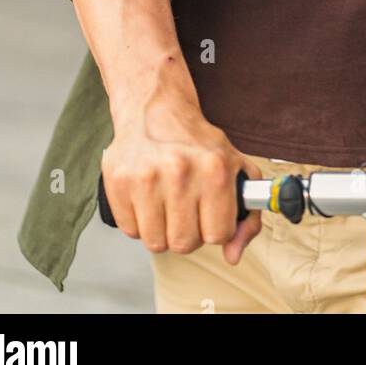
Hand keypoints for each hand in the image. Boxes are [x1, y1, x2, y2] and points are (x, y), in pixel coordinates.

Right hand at [102, 93, 262, 263]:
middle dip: (188, 233)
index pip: (218, 234)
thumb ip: (246, 215)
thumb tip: (234, 255)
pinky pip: (130, 231)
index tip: (210, 214)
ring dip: (162, 230)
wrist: (156, 109)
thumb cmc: (198, 143)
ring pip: (156, 243)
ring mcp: (146, 177)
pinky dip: (139, 222)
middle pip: (185, 244)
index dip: (215, 229)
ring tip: (166, 204)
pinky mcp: (118, 181)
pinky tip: (147, 198)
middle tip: (186, 209)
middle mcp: (180, 172)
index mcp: (215, 169)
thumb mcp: (236, 168)